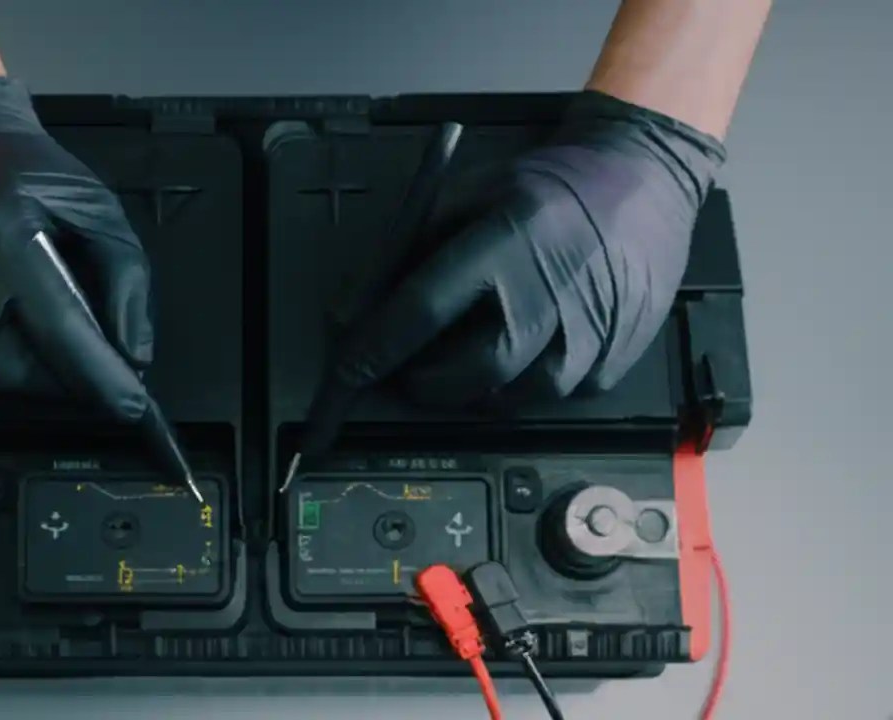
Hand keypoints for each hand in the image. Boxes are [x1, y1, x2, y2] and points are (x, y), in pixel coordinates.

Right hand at [0, 77, 153, 420]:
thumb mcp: (98, 208)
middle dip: (39, 382)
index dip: (95, 375)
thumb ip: (126, 278)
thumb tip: (133, 351)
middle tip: (66, 379)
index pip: (59, 327)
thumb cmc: (33, 170)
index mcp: (14, 236)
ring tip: (22, 365)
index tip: (127, 407)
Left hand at [334, 91, 725, 406]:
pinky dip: (523, 388)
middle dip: (428, 384)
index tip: (347, 371)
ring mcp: (595, 329)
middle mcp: (555, 288)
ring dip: (475, 392)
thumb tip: (356, 309)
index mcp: (510, 237)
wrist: (643, 178)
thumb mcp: (470, 194)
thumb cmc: (547, 187)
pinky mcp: (618, 355)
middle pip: (475, 369)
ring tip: (461, 368)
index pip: (425, 306)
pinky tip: (518, 358)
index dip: (378, 346)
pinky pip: (556, 396)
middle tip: (410, 376)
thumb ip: (413, 250)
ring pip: (516, 395)